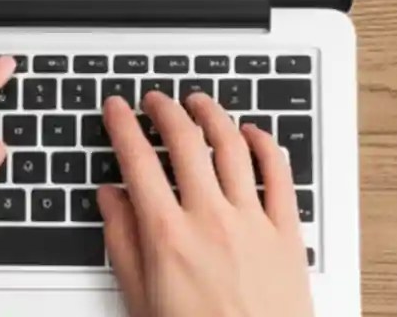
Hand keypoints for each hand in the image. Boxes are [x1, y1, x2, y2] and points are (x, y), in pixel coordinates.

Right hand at [98, 92, 313, 316]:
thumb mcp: (139, 298)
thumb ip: (122, 242)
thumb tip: (110, 199)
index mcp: (167, 235)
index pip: (137, 160)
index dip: (123, 126)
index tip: (116, 109)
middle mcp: (209, 219)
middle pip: (184, 141)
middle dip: (164, 109)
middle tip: (154, 99)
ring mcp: (252, 222)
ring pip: (232, 146)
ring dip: (211, 115)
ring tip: (198, 103)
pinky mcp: (286, 232)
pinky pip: (279, 174)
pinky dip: (265, 145)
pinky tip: (253, 133)